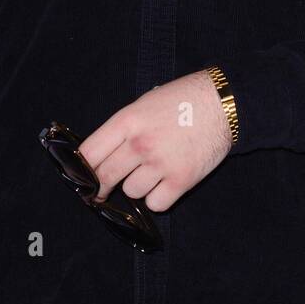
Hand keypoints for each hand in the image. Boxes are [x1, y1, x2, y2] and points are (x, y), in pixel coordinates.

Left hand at [77, 70, 231, 212]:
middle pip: (105, 178)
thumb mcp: (145, 102)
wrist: (224, 104)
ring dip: (137, 187)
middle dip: (100, 187)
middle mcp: (141, 144)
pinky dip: (159, 198)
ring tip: (151, 172)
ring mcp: (161, 164)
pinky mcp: (182, 180)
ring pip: (131, 192)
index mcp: (128, 121)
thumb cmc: (184, 99)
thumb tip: (102, 153)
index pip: (89, 154)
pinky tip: (166, 183)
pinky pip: (156, 204)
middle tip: (102, 190)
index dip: (80, 169)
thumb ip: (124, 127)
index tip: (81, 178)